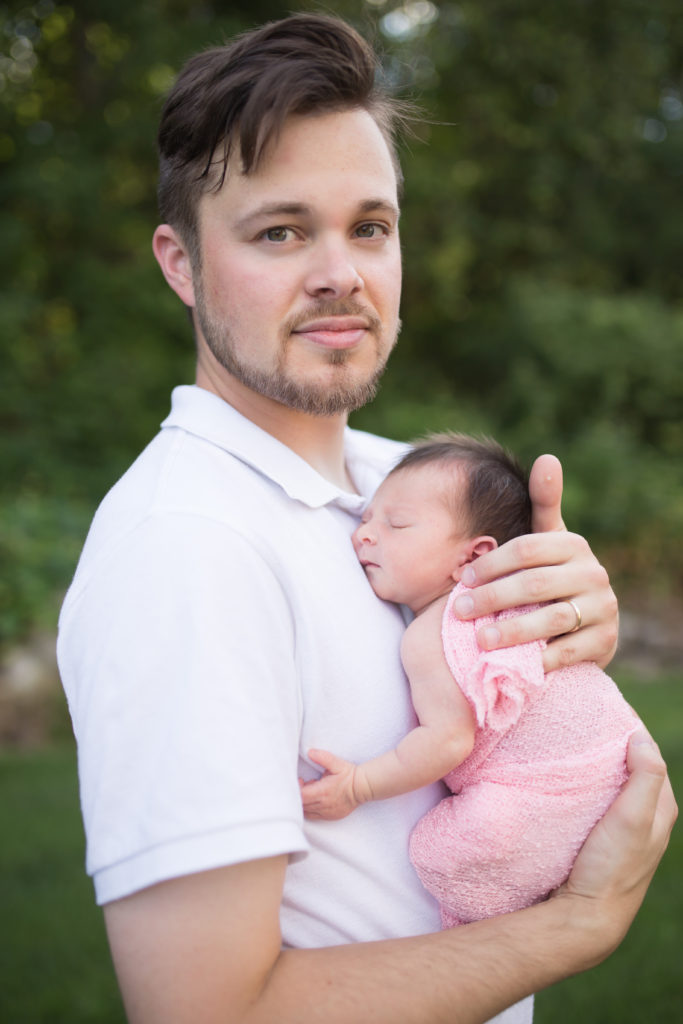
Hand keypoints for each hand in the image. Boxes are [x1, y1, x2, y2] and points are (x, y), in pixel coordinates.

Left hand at [300, 749, 362, 819]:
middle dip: (298, 795)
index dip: (297, 788)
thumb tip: (310, 752)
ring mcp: (326, 813)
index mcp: (323, 792)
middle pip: (301, 804)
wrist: (363, 788)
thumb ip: (323, 757)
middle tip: (304, 785)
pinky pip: (313, 816)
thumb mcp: (337, 764)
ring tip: (311, 791)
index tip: (301, 780)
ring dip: (304, 802)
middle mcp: (323, 805)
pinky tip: (315, 799)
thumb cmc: (349, 775)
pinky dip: (309, 809)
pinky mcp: (329, 817)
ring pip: (306, 812)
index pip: (301, 795)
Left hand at [453, 454, 618, 670]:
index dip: (491, 563)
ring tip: (481, 641)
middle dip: (492, 598)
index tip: (460, 578)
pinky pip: (568, 651)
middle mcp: (593, 573)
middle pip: (534, 584)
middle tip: (459, 611)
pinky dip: (540, 658)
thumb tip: (547, 458)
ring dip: (512, 630)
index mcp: (572, 544)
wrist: (587, 623)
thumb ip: (543, 503)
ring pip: (551, 618)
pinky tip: (512, 662)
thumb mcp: (548, 540)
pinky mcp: (606, 641)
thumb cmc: (552, 575)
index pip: (526, 548)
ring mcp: (602, 608)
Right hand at [554, 727, 676, 962]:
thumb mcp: (634, 818)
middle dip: (613, 738)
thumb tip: (640, 736)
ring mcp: (623, 826)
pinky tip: (566, 774)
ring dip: (598, 759)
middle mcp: (647, 815)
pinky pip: (598, 796)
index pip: (649, 751)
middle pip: (632, 763)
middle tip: (584, 716)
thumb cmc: (612, 866)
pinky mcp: (601, 835)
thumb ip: (645, 777)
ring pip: (614, 779)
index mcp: (662, 807)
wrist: (587, 915)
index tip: (604, 703)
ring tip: (573, 737)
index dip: (630, 725)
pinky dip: (587, 778)